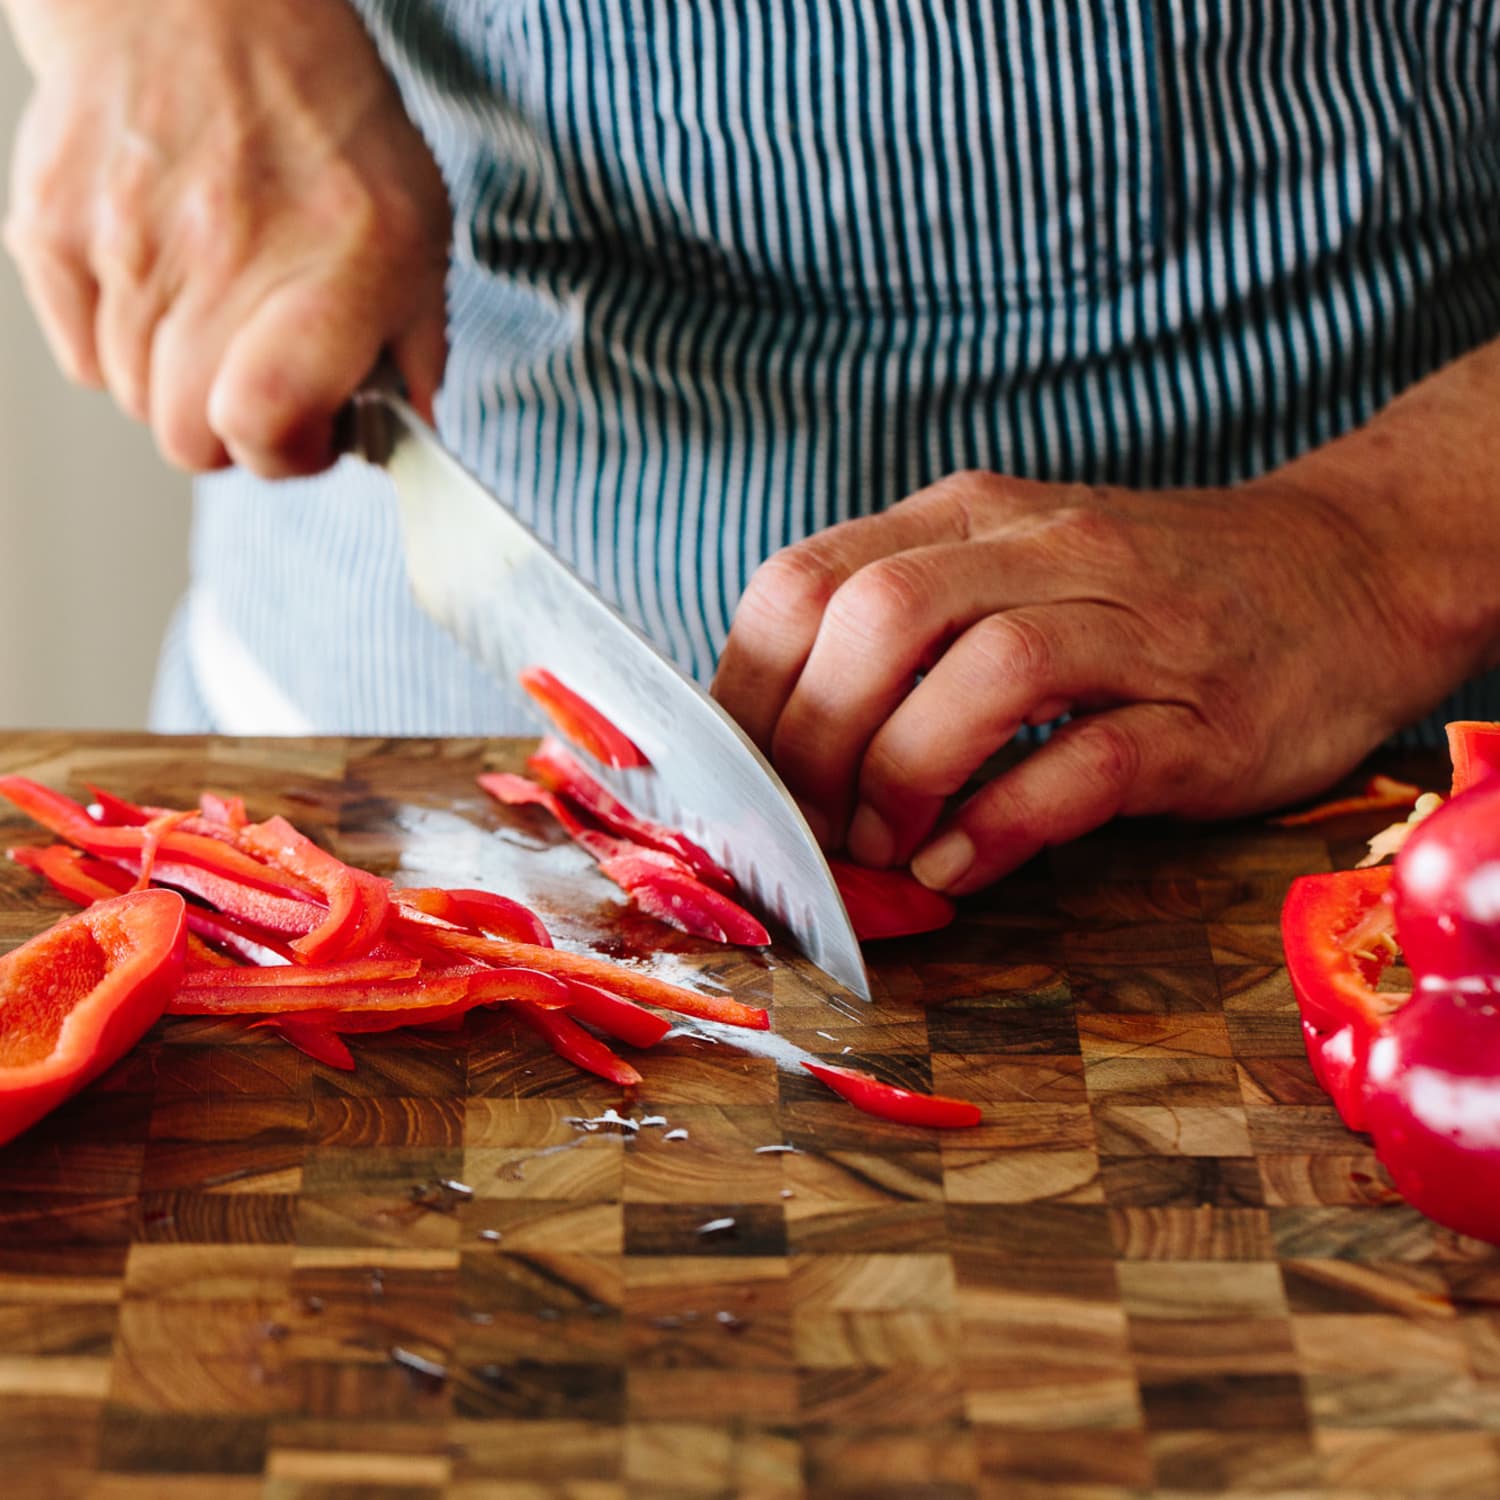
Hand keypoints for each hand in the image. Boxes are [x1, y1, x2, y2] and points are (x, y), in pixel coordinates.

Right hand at [2, 0, 448, 475]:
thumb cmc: (318, 110)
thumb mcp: (414, 223)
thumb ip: (417, 342)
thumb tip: (407, 428)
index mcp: (329, 269)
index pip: (265, 423)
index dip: (287, 455)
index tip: (308, 438)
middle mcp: (220, 261)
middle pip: (190, 439)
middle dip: (233, 435)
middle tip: (262, 393)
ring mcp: (123, 247)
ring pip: (137, 401)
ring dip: (180, 387)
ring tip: (217, 319)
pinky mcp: (51, 230)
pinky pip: (83, 357)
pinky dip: (123, 347)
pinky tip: (165, 292)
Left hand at [713, 466, 1480, 893]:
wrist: (1352, 572)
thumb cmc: (1149, 594)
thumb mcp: (1013, 569)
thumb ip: (905, 636)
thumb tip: (781, 749)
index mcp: (972, 517)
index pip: (806, 580)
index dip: (747, 692)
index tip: (734, 779)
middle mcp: (1048, 550)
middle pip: (876, 618)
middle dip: (810, 742)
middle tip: (801, 828)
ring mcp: (1135, 627)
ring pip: (984, 674)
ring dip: (898, 778)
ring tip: (878, 849)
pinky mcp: (1205, 715)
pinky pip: (1085, 764)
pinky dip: (997, 826)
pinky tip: (953, 870)